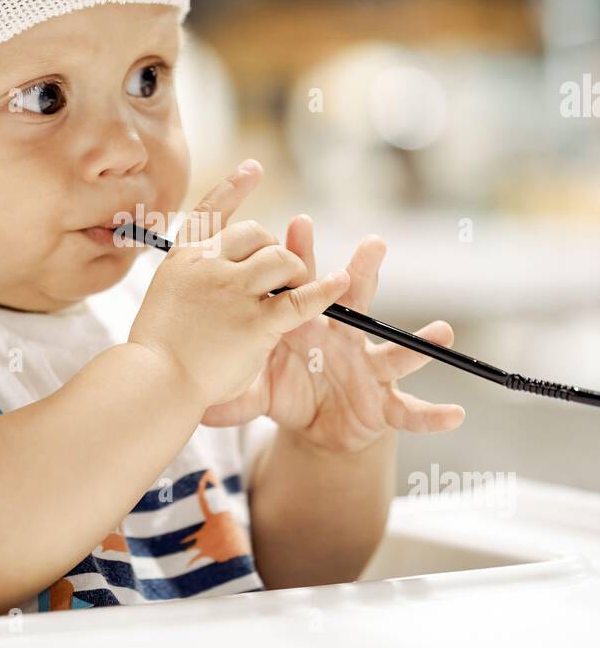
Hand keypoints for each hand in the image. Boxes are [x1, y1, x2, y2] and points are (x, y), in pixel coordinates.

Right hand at [128, 164, 351, 411]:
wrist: (154, 383)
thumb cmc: (155, 353)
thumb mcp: (163, 300)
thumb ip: (190, 281)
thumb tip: (216, 273)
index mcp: (183, 259)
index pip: (212, 210)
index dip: (235, 187)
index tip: (255, 168)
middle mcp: (209, 265)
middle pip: (256, 233)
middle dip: (272, 250)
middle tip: (276, 277)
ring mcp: (234, 291)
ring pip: (281, 259)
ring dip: (294, 271)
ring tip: (292, 289)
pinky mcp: (257, 321)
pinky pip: (301, 298)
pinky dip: (325, 289)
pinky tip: (340, 283)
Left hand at [200, 214, 466, 453]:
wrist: (317, 424)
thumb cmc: (289, 389)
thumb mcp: (257, 388)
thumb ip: (230, 390)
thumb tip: (194, 399)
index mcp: (309, 325)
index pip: (305, 284)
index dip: (302, 256)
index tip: (298, 223)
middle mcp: (344, 338)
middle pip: (355, 301)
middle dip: (363, 274)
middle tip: (374, 244)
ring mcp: (367, 369)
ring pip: (393, 350)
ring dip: (418, 342)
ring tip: (441, 331)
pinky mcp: (383, 403)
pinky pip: (410, 411)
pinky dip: (433, 414)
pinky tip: (455, 415)